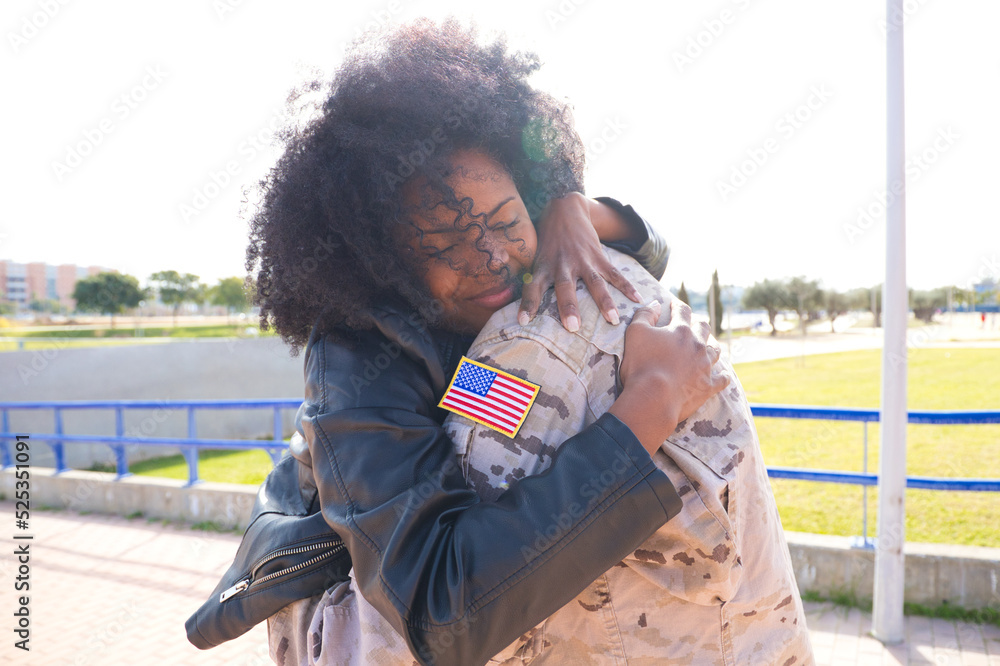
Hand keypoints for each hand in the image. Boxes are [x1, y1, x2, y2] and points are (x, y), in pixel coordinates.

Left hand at [519, 193, 640, 331]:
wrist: (564, 210)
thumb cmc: (546, 243)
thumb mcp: (534, 257)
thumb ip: (532, 280)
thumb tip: (521, 312)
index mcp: (543, 266)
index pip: (532, 287)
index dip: (527, 304)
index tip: (523, 321)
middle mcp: (562, 264)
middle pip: (565, 287)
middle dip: (569, 306)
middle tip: (572, 327)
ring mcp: (582, 260)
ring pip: (594, 282)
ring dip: (604, 301)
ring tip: (613, 320)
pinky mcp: (598, 256)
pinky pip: (614, 273)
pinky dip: (626, 286)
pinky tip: (637, 300)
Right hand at [608, 299, 728, 454]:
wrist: (653, 398)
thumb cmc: (641, 365)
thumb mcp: (635, 333)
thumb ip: (645, 314)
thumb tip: (656, 304)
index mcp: (680, 330)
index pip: (682, 311)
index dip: (677, 306)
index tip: (673, 304)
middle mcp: (697, 345)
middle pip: (703, 328)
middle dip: (698, 324)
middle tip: (692, 324)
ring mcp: (705, 366)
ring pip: (715, 351)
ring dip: (711, 347)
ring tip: (707, 347)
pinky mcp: (708, 386)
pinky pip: (722, 380)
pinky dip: (723, 377)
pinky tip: (724, 376)